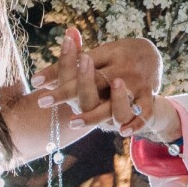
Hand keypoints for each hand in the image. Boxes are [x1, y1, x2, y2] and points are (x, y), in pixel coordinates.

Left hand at [32, 30, 162, 136]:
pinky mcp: (149, 95)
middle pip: (92, 82)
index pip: (78, 66)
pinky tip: (122, 132)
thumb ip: (69, 64)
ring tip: (73, 122)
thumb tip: (36, 79)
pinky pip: (145, 111)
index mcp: (107, 56)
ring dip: (95, 113)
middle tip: (41, 101)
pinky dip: (136, 122)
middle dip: (67, 92)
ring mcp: (136, 83)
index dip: (57, 75)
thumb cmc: (117, 57)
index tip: (35, 84)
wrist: (152, 53)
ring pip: (114, 101)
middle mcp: (120, 69)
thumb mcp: (97, 55)